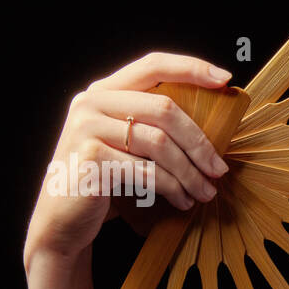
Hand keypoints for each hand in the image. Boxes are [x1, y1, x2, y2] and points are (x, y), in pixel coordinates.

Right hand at [23, 52, 233, 268]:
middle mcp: (91, 103)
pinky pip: (147, 171)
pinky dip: (172, 189)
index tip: (224, 79)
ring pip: (160, 143)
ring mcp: (87, 128)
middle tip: (219, 169)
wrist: (64, 223)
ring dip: (190, 173)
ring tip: (204, 193)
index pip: (152, 65)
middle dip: (200, 143)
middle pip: (165, 109)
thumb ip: (153, 127)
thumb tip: (215, 130)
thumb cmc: (104, 183)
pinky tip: (182, 202)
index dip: (191, 68)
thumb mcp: (126, 147)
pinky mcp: (90, 158)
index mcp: (103, 92)